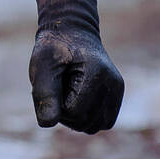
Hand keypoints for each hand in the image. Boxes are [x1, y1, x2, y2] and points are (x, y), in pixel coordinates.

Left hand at [29, 0, 123, 134]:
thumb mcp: (42, 66)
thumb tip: (47, 123)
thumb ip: (44, 93)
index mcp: (97, 74)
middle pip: (84, 122)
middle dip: (65, 111)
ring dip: (75, 115)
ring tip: (69, 91)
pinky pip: (102, 122)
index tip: (54, 82)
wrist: (72, 32)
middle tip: (60, 86)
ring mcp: (118, 91)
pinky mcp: (117, 96)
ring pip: (94, 126)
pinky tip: (78, 97)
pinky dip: (86, 116)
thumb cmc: (54, 49)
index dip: (56, 104)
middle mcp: (113, 84)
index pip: (73, 112)